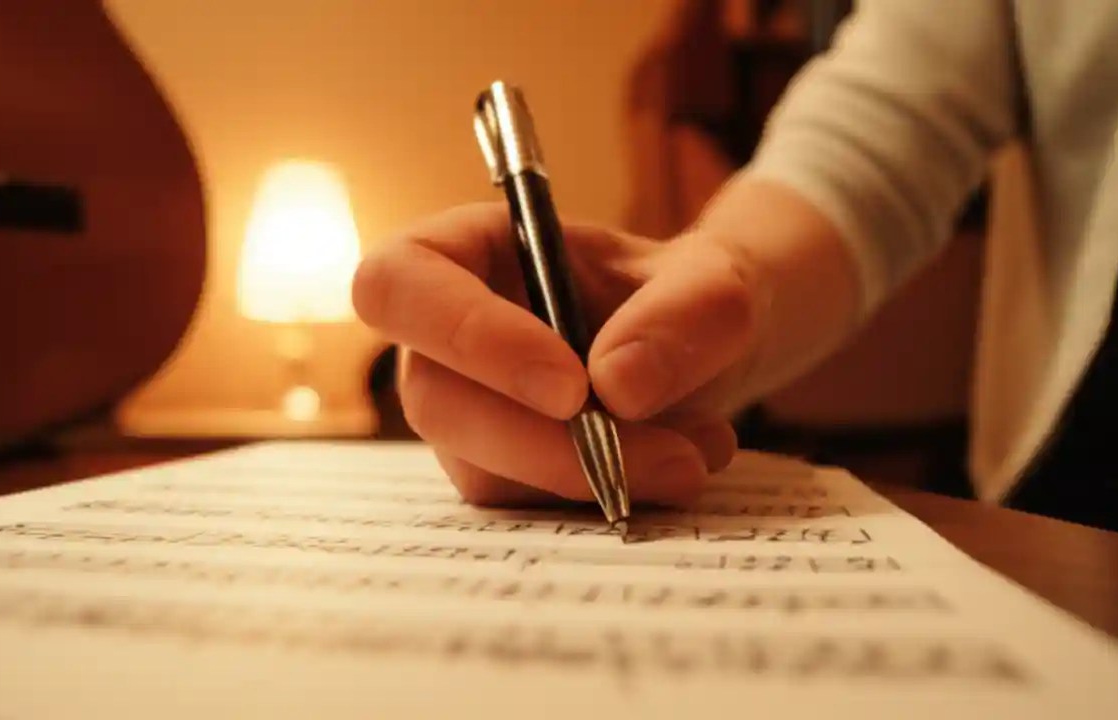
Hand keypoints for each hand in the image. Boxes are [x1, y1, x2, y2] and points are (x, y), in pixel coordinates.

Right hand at [352, 202, 763, 507]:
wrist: (706, 353)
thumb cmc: (688, 293)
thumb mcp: (716, 280)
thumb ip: (685, 313)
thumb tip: (615, 386)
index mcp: (465, 251)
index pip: (400, 283)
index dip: (466, 336)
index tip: (569, 387)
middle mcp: (444, 336)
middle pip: (434, 399)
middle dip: (543, 442)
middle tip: (665, 456)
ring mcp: (465, 409)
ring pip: (479, 468)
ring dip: (587, 476)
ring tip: (696, 454)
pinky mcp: (498, 470)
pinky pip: (521, 505)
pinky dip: (601, 497)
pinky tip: (679, 465)